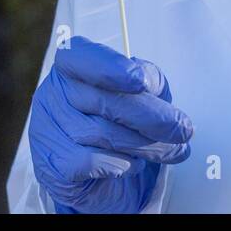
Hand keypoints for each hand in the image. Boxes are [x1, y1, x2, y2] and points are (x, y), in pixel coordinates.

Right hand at [28, 36, 193, 212]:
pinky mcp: (50, 163)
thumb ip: (149, 82)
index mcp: (74, 63)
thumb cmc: (124, 120)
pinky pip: (90, 162)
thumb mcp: (142, 92)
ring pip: (101, 133)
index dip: (111, 68)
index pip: (83, 57)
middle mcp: (54, 92)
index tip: (141, 81)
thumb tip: (154, 90)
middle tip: (184, 130)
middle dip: (151, 116)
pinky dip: (120, 164)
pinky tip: (133, 164)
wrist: (103, 173)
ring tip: (170, 151)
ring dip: (144, 145)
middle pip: (104, 100)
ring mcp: (46, 128)